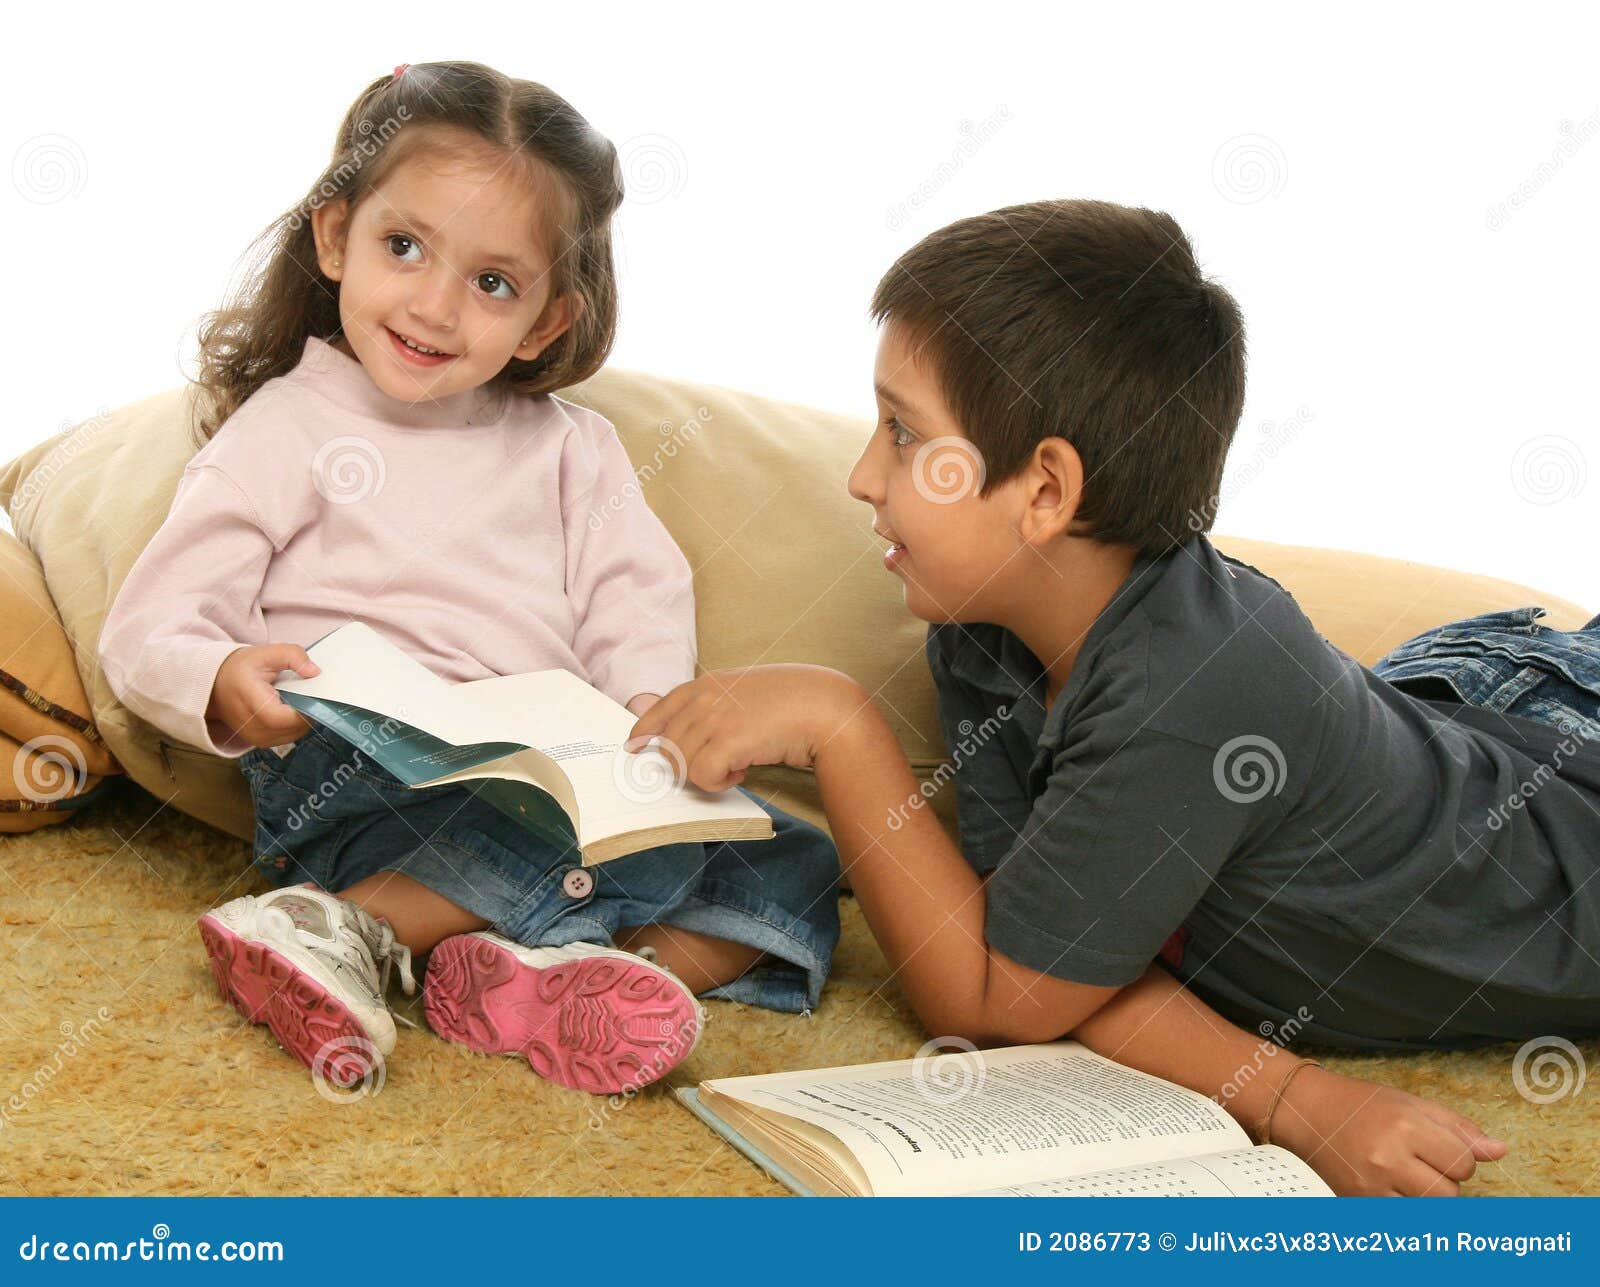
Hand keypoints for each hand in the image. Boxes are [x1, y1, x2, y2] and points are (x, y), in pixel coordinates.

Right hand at [206, 643, 321, 748]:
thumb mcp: (266, 653)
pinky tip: (291, 708)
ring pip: (294, 734)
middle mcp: (251, 726)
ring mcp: (256, 738)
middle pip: (292, 727)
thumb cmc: (241, 668)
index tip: (315, 694)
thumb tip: (315, 672)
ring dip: (303, 718)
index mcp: (249, 701)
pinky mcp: (262, 742)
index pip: (281, 718)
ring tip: (297, 698)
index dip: (303, 709)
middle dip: (308, 710)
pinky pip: (289, 736)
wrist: (217, 684)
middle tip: (310, 693)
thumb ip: (293, 656)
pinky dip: (296, 724)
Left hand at [626, 664, 866, 791]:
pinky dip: (719, 782)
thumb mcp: (746, 693)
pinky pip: (702, 776)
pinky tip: (742, 772)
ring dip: (707, 773)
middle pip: (669, 745)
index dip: (644, 729)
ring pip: (682, 764)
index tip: (634, 745)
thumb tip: (691, 734)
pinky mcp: (727, 741)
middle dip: (687, 764)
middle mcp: (704, 698)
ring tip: (737, 765)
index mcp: (707, 683)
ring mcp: (714, 718)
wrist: (825, 706)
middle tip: (720, 766)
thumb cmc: (794, 701)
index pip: (661, 707)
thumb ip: (717, 706)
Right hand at [1269, 1064, 1507, 1195]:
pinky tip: (1391, 1186)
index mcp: (1406, 1126)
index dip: (1457, 1156)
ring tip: (1405, 1174)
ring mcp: (1371, 1185)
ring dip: (1425, 1197)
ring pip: (1428, 1211)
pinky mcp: (1358, 1203)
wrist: (1307, 1111)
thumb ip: (1458, 1129)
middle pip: (1450, 1194)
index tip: (1438, 1147)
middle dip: (1443, 1180)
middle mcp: (1388, 1157)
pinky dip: (1404, 1206)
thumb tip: (1500, 1151)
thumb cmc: (1361, 1104)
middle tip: (1420, 1162)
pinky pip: (1402, 1217)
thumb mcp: (1411, 1103)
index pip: (1464, 1163)